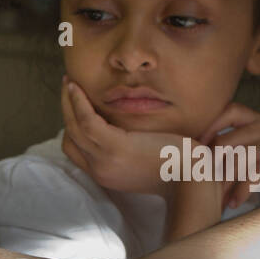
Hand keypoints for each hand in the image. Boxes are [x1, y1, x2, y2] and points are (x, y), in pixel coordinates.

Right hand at [60, 76, 184, 195]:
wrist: (194, 177)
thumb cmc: (180, 166)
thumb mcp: (148, 160)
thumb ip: (133, 149)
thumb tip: (132, 132)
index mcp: (107, 174)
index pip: (76, 150)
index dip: (72, 126)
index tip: (75, 105)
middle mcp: (100, 170)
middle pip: (70, 138)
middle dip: (66, 110)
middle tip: (67, 87)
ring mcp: (105, 161)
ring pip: (74, 127)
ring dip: (68, 102)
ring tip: (68, 82)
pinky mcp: (115, 147)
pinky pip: (87, 121)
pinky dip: (78, 103)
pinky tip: (77, 86)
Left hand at [201, 103, 259, 203]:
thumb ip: (247, 146)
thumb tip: (213, 163)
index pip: (229, 111)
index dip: (208, 128)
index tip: (197, 150)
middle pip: (226, 142)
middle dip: (211, 167)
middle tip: (203, 188)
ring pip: (238, 159)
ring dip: (223, 184)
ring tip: (217, 200)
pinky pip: (256, 172)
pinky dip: (241, 190)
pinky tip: (235, 202)